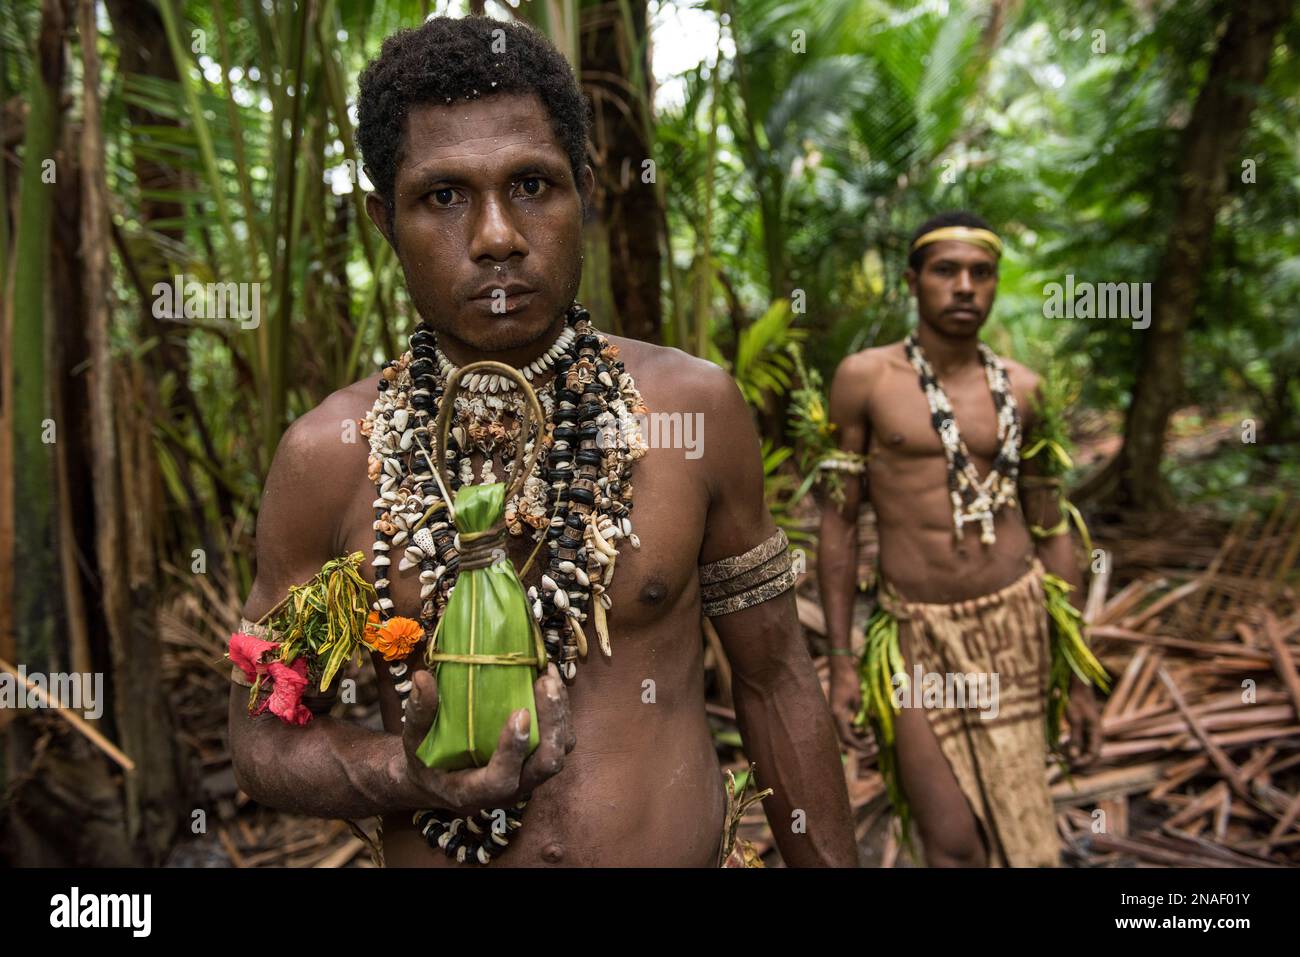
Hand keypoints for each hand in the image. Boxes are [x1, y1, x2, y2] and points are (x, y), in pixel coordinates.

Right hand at [397, 663, 575, 812]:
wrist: (438, 778)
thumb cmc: (424, 761)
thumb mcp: (414, 740)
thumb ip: (419, 713)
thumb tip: (422, 677)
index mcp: (474, 792)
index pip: (501, 780)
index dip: (513, 750)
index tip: (519, 712)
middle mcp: (509, 791)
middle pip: (546, 766)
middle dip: (551, 723)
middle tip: (545, 683)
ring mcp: (527, 777)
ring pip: (559, 751)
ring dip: (560, 713)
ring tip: (548, 675)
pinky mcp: (537, 760)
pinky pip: (560, 740)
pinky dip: (560, 710)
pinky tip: (549, 679)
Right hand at [829, 661, 868, 751]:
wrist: (840, 667)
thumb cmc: (849, 680)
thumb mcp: (858, 698)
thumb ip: (860, 714)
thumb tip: (864, 728)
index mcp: (837, 714)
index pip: (847, 737)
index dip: (858, 745)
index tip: (870, 749)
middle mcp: (834, 715)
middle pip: (845, 737)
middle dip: (859, 743)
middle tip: (874, 746)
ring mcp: (835, 713)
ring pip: (846, 731)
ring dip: (858, 736)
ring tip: (872, 736)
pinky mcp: (838, 709)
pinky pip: (846, 724)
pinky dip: (856, 728)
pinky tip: (866, 727)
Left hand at [1065, 683, 1101, 767]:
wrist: (1076, 686)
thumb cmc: (1076, 701)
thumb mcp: (1075, 720)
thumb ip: (1075, 739)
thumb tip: (1073, 757)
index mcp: (1097, 733)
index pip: (1094, 754)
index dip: (1083, 762)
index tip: (1070, 764)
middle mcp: (1094, 734)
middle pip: (1088, 753)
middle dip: (1075, 759)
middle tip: (1061, 762)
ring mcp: (1088, 731)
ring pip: (1081, 748)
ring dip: (1070, 753)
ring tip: (1057, 753)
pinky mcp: (1080, 728)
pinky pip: (1076, 742)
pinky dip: (1068, 745)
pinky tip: (1058, 746)